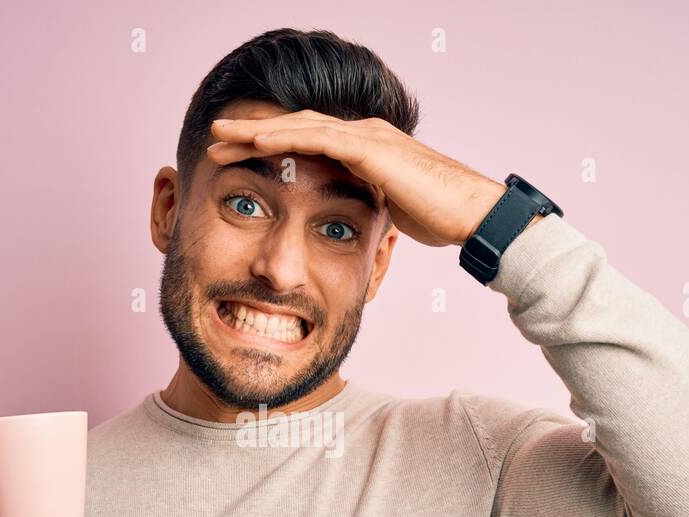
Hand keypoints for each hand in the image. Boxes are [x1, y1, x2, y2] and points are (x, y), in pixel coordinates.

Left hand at [207, 110, 508, 247]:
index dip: (269, 146)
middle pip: (295, 126)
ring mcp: (367, 137)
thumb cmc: (440, 217)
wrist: (472, 214)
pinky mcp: (370, 149)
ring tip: (221, 135)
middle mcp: (362, 134)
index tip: (236, 157)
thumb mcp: (391, 209)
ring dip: (257, 129)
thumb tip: (353, 218)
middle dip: (253, 131)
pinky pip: (319, 137)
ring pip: (299, 125)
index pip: (307, 141)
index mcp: (365, 149)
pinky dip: (285, 136)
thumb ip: (367, 204)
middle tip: (215, 137)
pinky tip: (257, 140)